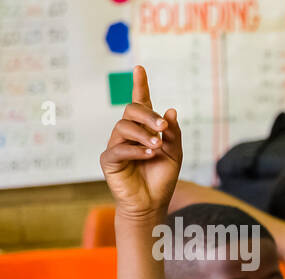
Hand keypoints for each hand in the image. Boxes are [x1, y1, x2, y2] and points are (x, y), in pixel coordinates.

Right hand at [99, 66, 181, 221]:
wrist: (152, 204)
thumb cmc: (162, 178)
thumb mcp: (175, 154)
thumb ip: (173, 133)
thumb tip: (171, 111)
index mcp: (145, 129)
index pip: (141, 103)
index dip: (140, 85)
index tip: (140, 68)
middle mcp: (128, 133)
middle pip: (131, 111)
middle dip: (148, 115)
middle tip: (163, 127)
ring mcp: (117, 145)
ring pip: (123, 127)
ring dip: (143, 135)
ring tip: (158, 146)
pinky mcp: (109, 160)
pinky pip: (118, 149)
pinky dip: (136, 150)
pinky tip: (149, 154)